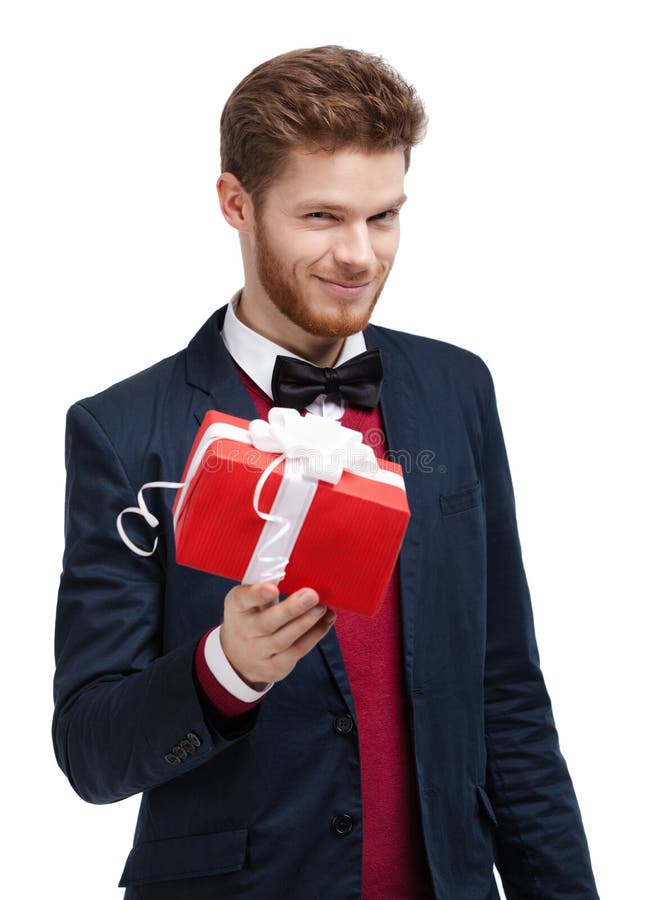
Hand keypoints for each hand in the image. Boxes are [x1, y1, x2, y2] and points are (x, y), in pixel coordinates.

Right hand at [219, 582, 335, 687]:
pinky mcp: (274, 667)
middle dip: (291, 609)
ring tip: (322, 608)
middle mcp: (243, 632)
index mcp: (236, 607)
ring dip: (306, 623)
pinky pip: (296, 652)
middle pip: (266, 623)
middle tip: (312, 595)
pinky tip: (326, 621)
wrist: (238, 657)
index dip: (257, 594)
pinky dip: (314, 636)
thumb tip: (301, 573)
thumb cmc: (250, 617)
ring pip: (283, 640)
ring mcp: (258, 653)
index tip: (273, 588)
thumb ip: (267, 586)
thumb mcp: (249, 600)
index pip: (242, 600)